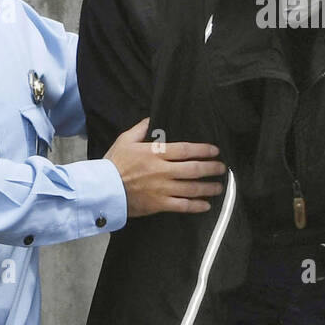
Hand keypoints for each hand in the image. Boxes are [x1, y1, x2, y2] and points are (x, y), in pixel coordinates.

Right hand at [103, 118, 225, 216]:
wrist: (102, 189)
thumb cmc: (113, 163)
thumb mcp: (125, 140)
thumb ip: (140, 129)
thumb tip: (150, 119)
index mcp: (155, 153)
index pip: (186, 150)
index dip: (203, 150)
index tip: (215, 150)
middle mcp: (162, 171)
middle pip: (193, 169)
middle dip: (211, 168)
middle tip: (222, 168)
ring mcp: (162, 189)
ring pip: (191, 188)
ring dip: (208, 187)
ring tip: (219, 187)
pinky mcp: (159, 205)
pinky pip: (182, 206)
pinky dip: (196, 206)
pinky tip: (206, 205)